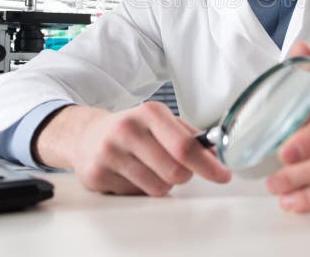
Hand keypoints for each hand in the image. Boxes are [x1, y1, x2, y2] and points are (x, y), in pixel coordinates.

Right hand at [35, 102, 230, 195]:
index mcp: (150, 112)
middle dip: (183, 175)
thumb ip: (190, 136)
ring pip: (157, 188)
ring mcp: (109, 152)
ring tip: (149, 168)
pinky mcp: (97, 174)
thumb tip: (217, 154)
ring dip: (161, 184)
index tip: (223, 175)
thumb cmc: (132, 129)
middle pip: (174, 172)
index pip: (185, 145)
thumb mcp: (160, 121)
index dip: (208, 164)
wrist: (86, 135)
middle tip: (176, 168)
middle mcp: (128, 129)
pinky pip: (135, 195)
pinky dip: (139, 189)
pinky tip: (129, 173)